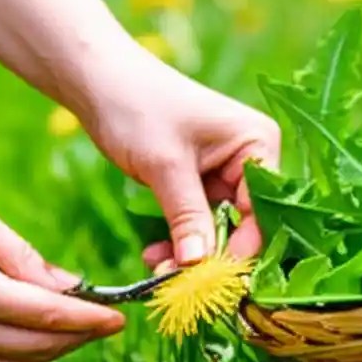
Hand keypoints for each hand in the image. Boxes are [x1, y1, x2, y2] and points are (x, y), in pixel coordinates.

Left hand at [0, 0, 279, 267]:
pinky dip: (178, 241)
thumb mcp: (165, 166)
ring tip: (157, 270)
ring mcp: (226, 171)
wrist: (97, 79)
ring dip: (190, 255)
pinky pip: (197, 223)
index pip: (264, 211)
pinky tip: (154, 254)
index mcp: (258, 143)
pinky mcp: (199, 182)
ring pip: (218, 230)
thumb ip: (188, 218)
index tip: (211, 282)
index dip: (242, 249)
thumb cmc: (137, 106)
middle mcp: (251, 158)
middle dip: (211, 256)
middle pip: (244, 225)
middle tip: (176, 282)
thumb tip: (200, 269)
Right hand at [0, 187, 123, 361]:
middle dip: (75, 339)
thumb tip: (67, 284)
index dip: (89, 320)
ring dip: (46, 356)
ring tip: (67, 334)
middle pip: (35, 349)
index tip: (118, 319)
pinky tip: (25, 349)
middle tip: (99, 324)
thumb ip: (21, 255)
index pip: (46, 315)